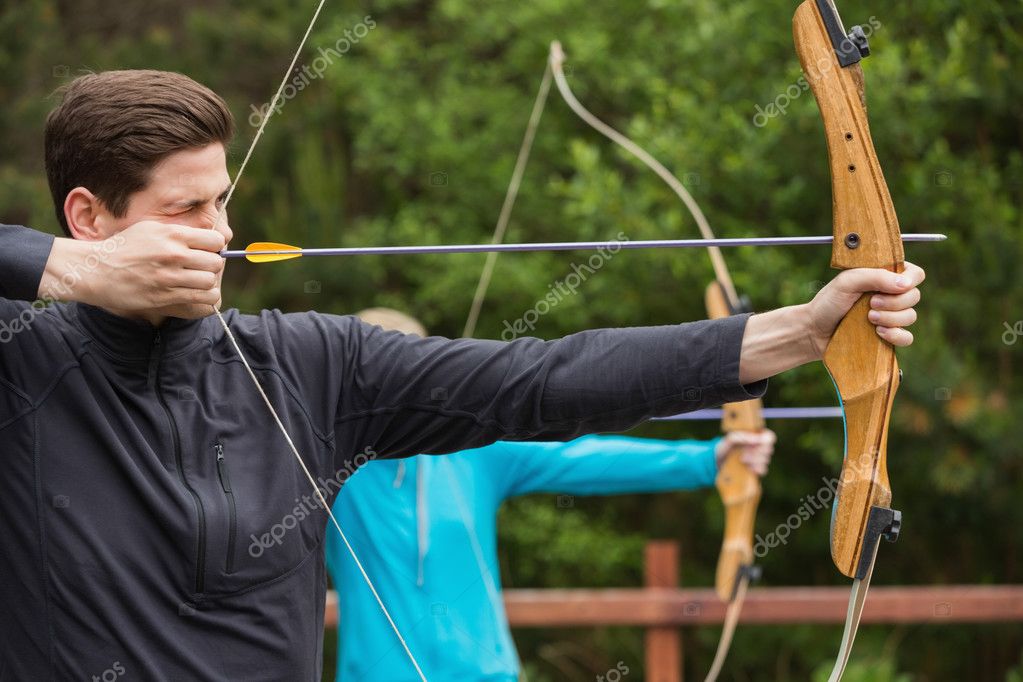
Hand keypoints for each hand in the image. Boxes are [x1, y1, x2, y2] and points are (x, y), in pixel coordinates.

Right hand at [43, 221, 226, 319]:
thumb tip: (208, 238)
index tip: (207, 251)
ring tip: (197, 282)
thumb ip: (179, 233)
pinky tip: (196, 294)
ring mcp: (169, 276)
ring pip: (210, 282)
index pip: (216, 240)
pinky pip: (200, 299)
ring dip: (207, 283)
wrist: (96, 269)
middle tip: (201, 268)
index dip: (215, 247)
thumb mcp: (150, 229)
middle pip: (215, 262)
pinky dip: (204, 298)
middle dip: (212, 266)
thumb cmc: (124, 248)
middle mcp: (173, 254)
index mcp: (171, 234)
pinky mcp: (165, 296)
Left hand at [714, 430, 775, 475]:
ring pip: (766, 460)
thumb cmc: (724, 447)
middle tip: (744, 454)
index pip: (769, 437)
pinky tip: (747, 468)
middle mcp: (759, 447)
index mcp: (755, 437)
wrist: (717, 463)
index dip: (766, 440)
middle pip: (769, 449)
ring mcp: (759, 459)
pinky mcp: (757, 470)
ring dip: (753, 461)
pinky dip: (755, 469)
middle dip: (756, 452)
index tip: (757, 443)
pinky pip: (763, 470)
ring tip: (742, 460)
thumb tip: (756, 439)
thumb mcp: (729, 439)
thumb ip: (742, 436)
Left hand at [806, 262, 924, 356]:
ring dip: (891, 318)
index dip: (910, 279)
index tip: (893, 287)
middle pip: (914, 296)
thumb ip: (875, 277)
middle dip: (894, 302)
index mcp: (884, 277)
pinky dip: (896, 335)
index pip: (914, 273)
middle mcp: (891, 296)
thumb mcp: (847, 282)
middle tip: (870, 304)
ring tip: (869, 319)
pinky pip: (907, 338)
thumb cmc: (828, 302)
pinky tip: (879, 333)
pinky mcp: (888, 337)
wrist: (814, 331)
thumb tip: (905, 284)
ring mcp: (890, 317)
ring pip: (911, 316)